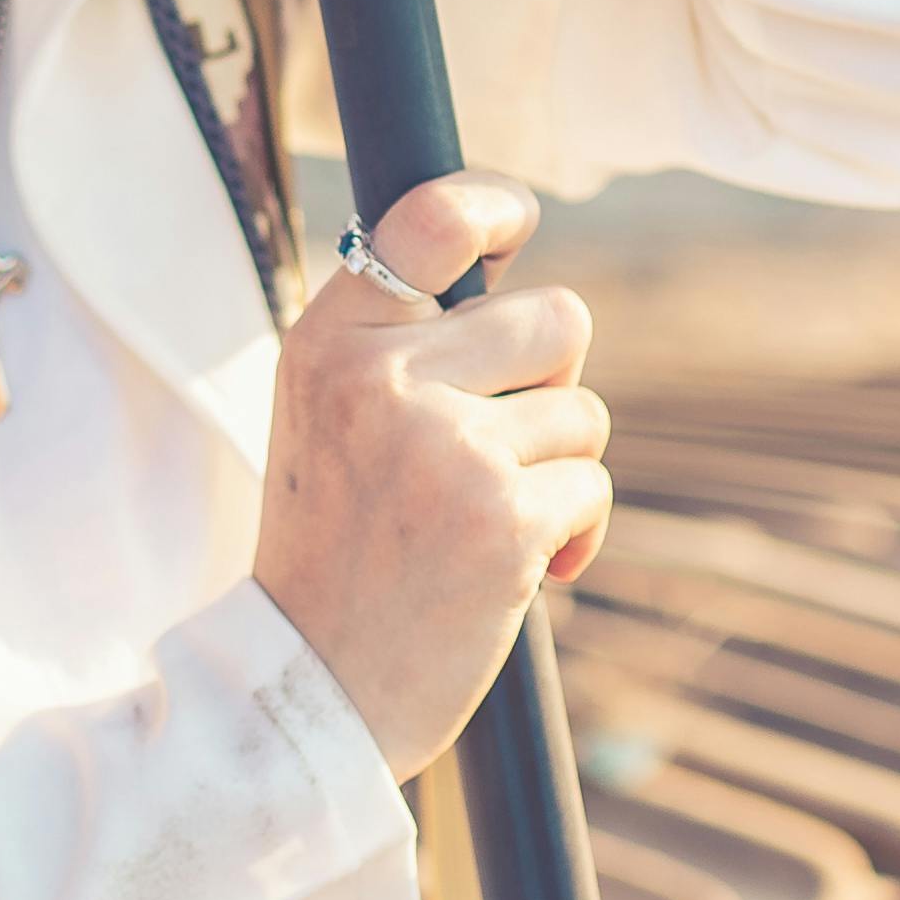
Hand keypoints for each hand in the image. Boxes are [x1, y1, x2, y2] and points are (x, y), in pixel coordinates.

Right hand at [249, 175, 611, 781]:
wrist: (307, 694)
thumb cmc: (331, 560)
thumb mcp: (323, 426)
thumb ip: (395, 352)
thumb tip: (515, 288)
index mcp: (326, 346)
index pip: (424, 221)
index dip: (489, 205)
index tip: (516, 223)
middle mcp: (382, 380)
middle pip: (553, 320)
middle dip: (553, 387)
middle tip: (500, 451)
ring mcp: (448, 447)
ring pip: (583, 415)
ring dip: (558, 474)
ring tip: (487, 529)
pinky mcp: (505, 517)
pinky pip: (592, 487)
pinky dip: (575, 535)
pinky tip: (521, 577)